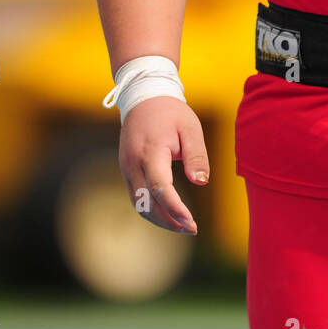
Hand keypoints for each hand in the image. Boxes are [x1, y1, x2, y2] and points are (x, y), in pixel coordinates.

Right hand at [118, 96, 209, 234]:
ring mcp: (126, 168)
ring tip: (183, 226)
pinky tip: (170, 215)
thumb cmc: (171, 113)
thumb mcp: (190, 128)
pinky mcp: (126, 171)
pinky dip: (151, 210)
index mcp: (151, 152)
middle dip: (169, 221)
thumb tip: (201, 182)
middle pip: (146, 203)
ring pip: (139, 204)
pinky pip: (136, 197)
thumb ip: (196, 155)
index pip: (160, 187)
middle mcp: (133, 164)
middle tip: (192, 229)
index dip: (175, 208)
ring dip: (159, 219)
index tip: (192, 222)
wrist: (143, 99)